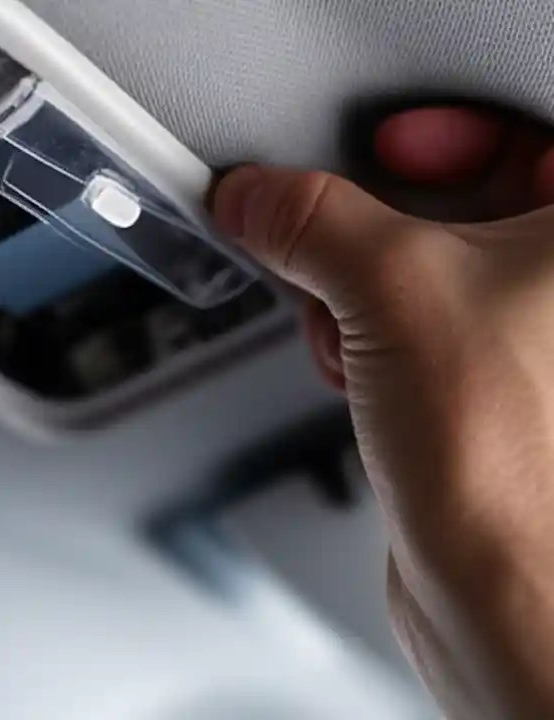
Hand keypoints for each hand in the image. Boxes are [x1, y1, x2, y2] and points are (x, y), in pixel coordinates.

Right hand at [212, 108, 553, 717]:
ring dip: (357, 294)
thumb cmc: (515, 464)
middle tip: (339, 242)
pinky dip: (361, 343)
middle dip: (376, 229)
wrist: (503, 599)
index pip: (521, 138)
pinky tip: (353, 372)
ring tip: (347, 328)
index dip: (448, 130)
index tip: (385, 149)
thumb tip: (257, 195)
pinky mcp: (478, 395)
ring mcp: (525, 348)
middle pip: (457, 206)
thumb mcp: (390, 286)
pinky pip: (404, 333)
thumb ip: (310, 218)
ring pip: (420, 275)